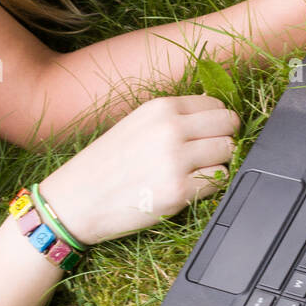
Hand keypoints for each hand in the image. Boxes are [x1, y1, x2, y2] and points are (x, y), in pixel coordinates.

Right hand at [37, 96, 238, 246]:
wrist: (76, 200)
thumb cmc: (105, 164)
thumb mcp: (137, 124)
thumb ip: (173, 118)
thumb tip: (215, 115)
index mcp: (160, 108)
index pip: (216, 105)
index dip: (218, 121)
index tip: (211, 133)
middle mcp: (170, 129)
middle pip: (228, 125)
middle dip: (224, 139)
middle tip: (209, 154)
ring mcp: (176, 161)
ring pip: (228, 153)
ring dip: (218, 163)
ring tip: (194, 172)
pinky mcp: (179, 192)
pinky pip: (218, 182)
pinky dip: (210, 186)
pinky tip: (188, 188)